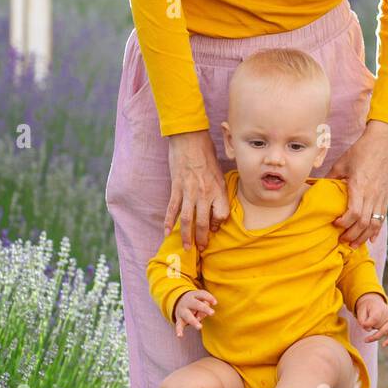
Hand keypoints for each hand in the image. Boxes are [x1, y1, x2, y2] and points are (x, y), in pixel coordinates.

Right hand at [164, 129, 228, 250]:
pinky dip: (169, 222)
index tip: (213, 228)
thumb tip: (216, 207)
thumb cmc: (206, 153)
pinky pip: (172, 208)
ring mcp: (188, 190)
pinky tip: (167, 232)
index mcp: (217, 188)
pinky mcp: (175, 187)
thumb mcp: (219, 171)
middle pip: (203, 222)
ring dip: (186, 236)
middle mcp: (204, 192)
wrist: (189, 138)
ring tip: (186, 247)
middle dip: (201, 238)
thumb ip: (218, 189)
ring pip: (187, 219)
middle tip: (200, 249)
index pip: (221, 214)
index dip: (218, 223)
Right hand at [173, 289, 216, 338]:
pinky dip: (179, 330)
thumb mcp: (200, 298)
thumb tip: (206, 311)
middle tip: (212, 313)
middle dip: (204, 308)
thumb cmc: (196, 301)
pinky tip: (180, 335)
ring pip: (188, 315)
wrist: (179, 301)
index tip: (215, 303)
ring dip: (194, 321)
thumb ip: (206, 303)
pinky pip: (179, 325)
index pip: (202, 295)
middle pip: (196, 304)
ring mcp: (182, 310)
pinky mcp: (179, 319)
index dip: (209, 298)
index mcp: (194, 295)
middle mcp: (187, 302)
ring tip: (200, 327)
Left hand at [329, 119, 387, 247]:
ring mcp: (380, 196)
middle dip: (352, 235)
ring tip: (353, 244)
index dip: (344, 222)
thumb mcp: (341, 163)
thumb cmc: (360, 151)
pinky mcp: (385, 196)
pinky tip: (370, 239)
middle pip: (364, 222)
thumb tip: (317, 187)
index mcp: (359, 185)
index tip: (335, 224)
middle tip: (341, 240)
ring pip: (374, 223)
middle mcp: (371, 193)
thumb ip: (331, 178)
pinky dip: (376, 230)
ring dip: (363, 236)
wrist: (381, 143)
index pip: (354, 212)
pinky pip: (382, 218)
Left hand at [356, 292, 387, 346]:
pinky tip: (384, 345)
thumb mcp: (361, 309)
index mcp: (379, 308)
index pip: (375, 318)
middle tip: (364, 336)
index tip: (362, 325)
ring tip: (366, 340)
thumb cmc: (367, 307)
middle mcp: (387, 314)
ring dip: (376, 336)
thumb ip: (362, 319)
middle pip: (380, 326)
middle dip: (371, 331)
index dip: (368, 324)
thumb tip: (368, 329)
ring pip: (385, 331)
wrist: (375, 302)